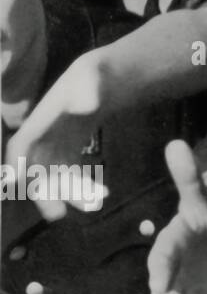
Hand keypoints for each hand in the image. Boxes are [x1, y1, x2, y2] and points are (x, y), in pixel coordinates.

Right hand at [6, 53, 109, 220]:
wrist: (103, 82)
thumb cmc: (93, 79)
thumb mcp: (92, 82)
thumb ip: (89, 94)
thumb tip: (86, 106)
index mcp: (38, 123)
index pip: (19, 147)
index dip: (17, 166)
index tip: (16, 185)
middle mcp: (41, 140)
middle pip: (35, 170)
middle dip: (43, 193)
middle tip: (58, 214)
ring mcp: (53, 149)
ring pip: (54, 178)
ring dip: (67, 194)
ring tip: (94, 203)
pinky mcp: (67, 154)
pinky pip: (69, 176)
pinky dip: (80, 187)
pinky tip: (102, 194)